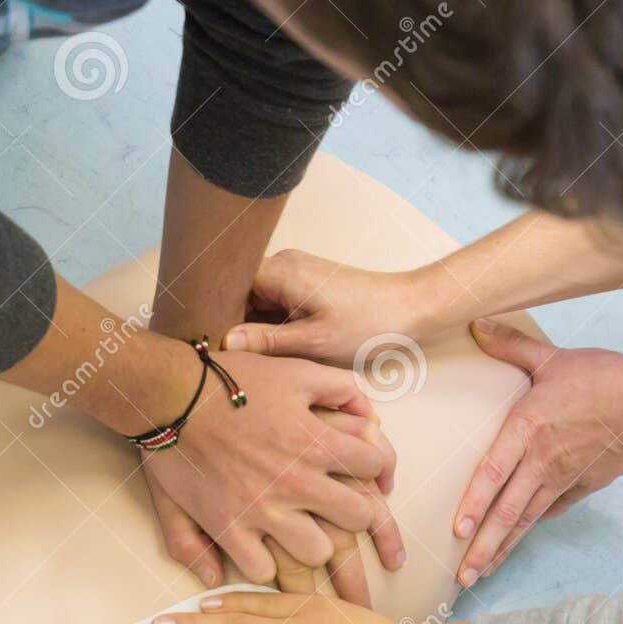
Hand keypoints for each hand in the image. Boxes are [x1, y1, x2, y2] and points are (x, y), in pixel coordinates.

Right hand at [141, 348, 403, 582]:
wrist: (172, 394)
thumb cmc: (232, 379)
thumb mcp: (296, 371)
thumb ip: (340, 389)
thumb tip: (372, 418)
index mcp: (316, 441)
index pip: (374, 466)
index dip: (373, 467)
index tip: (361, 470)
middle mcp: (296, 480)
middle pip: (358, 518)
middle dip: (354, 512)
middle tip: (338, 508)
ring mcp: (262, 509)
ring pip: (316, 552)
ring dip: (313, 543)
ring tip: (301, 531)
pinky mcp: (228, 527)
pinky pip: (263, 569)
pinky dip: (264, 562)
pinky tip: (260, 547)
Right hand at [221, 249, 428, 364]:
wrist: (409, 307)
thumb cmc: (367, 323)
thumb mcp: (313, 341)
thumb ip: (267, 342)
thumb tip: (225, 342)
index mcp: (279, 272)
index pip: (227, 288)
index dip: (217, 317)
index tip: (213, 347)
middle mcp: (282, 265)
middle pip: (240, 294)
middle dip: (234, 323)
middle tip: (232, 358)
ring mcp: (294, 273)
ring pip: (256, 301)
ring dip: (254, 326)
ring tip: (253, 356)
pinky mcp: (306, 283)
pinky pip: (275, 302)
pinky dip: (272, 323)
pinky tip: (274, 347)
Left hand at [454, 321, 622, 584]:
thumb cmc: (606, 377)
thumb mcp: (555, 357)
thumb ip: (512, 346)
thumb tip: (475, 321)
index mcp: (529, 429)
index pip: (494, 471)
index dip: (475, 502)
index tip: (458, 530)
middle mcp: (543, 460)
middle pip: (507, 510)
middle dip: (482, 547)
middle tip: (461, 576)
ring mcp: (564, 478)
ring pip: (526, 519)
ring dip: (501, 548)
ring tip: (479, 574)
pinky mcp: (583, 486)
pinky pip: (551, 510)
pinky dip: (531, 528)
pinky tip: (515, 544)